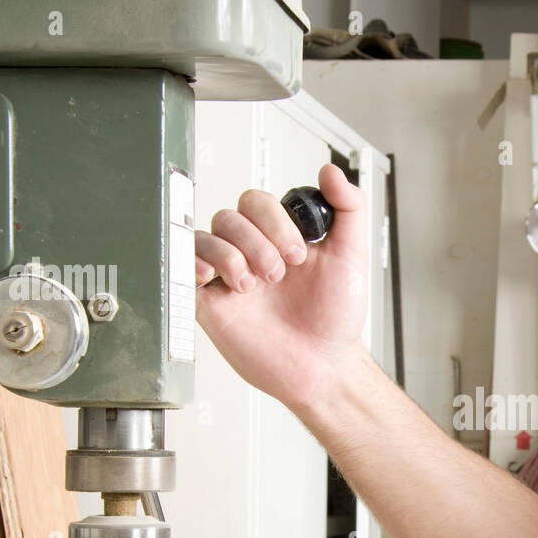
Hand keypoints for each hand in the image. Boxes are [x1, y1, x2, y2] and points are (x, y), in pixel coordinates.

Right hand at [195, 163, 368, 409]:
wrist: (322, 366)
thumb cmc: (336, 319)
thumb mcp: (352, 255)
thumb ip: (348, 208)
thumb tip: (331, 171)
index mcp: (280, 238)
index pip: (258, 202)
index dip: (274, 221)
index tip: (299, 254)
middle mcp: (253, 253)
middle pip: (230, 216)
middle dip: (256, 241)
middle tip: (278, 274)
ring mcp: (230, 277)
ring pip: (207, 237)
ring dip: (232, 256)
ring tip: (254, 286)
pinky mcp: (210, 302)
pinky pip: (185, 268)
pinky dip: (197, 265)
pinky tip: (219, 280)